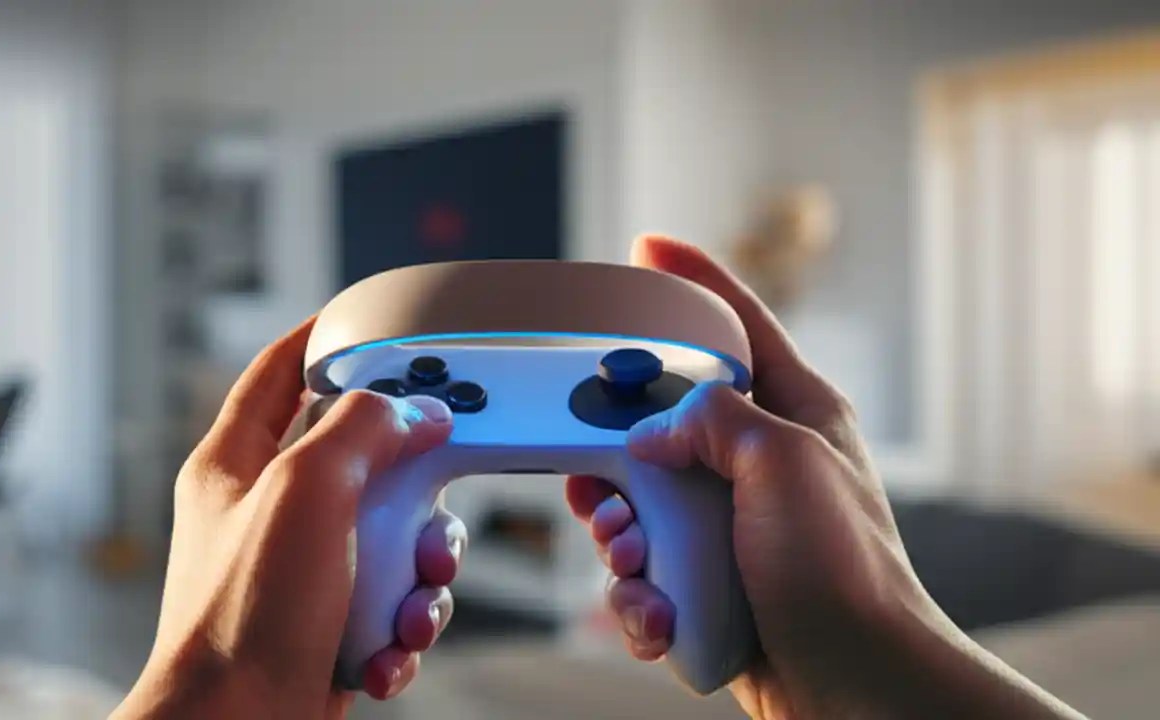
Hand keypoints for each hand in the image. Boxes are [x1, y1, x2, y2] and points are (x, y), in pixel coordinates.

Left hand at [114, 319, 465, 719]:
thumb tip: (417, 408)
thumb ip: (363, 429)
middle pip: (366, 464)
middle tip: (435, 510)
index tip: (364, 320)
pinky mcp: (330, 627)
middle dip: (416, 496)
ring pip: (395, 543)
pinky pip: (393, 608)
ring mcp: (302, 573)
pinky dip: (404, 633)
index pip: (277, 374)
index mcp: (238, 465)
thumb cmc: (244, 615)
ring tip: (410, 612)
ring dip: (423, 581)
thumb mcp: (306, 491)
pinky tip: (387, 656)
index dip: (318, 339)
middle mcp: (269, 512)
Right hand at [568, 236, 1085, 718]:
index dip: (693, 279)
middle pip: (658, 420)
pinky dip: (638, 596)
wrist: (854, 684)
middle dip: (614, 454)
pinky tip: (659, 615)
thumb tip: (650, 433)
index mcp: (792, 413)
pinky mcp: (707, 580)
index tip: (647, 248)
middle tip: (600, 480)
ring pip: (636, 501)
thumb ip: (712, 418)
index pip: (740, 324)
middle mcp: (756, 461)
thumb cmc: (842, 569)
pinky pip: (644, 572)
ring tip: (638, 561)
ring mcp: (728, 523)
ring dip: (620, 536)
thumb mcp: (782, 461)